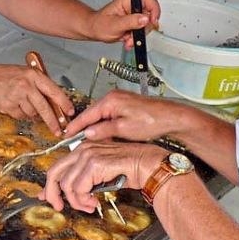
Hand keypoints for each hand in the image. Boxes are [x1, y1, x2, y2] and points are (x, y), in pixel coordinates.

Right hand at [0, 63, 72, 130]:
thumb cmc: (8, 75)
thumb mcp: (28, 74)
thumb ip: (42, 86)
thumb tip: (57, 103)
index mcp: (34, 75)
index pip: (54, 91)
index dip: (64, 103)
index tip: (70, 112)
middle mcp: (26, 85)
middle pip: (44, 107)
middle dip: (53, 121)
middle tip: (59, 130)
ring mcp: (16, 96)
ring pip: (33, 113)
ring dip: (33, 114)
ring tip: (26, 104)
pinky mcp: (8, 106)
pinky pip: (21, 116)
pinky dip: (22, 114)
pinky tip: (16, 105)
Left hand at [41, 140, 167, 212]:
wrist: (148, 165)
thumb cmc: (129, 169)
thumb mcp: (100, 175)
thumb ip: (83, 181)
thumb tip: (67, 195)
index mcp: (83, 149)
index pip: (57, 166)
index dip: (50, 185)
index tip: (47, 197)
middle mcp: (82, 149)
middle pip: (54, 173)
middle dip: (53, 193)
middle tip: (59, 206)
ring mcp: (87, 155)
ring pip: (67, 185)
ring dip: (76, 201)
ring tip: (89, 206)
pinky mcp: (94, 164)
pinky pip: (79, 189)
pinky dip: (84, 200)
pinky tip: (94, 202)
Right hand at [64, 89, 180, 142]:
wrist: (172, 117)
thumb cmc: (152, 121)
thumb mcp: (124, 129)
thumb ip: (104, 130)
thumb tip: (88, 133)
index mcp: (110, 101)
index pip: (86, 114)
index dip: (75, 126)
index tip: (66, 136)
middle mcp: (113, 97)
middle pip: (92, 114)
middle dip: (83, 127)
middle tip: (74, 141)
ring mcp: (120, 101)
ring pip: (100, 116)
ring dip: (94, 127)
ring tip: (86, 140)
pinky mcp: (126, 106)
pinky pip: (109, 115)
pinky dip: (104, 124)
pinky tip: (102, 134)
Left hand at [85, 0, 160, 47]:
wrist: (95, 30)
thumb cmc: (99, 24)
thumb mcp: (115, 24)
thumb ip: (131, 21)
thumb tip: (145, 19)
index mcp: (128, 0)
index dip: (154, 10)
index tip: (152, 21)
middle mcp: (132, 5)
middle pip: (150, 14)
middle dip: (143, 28)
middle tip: (135, 35)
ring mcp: (134, 14)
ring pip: (147, 25)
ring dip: (139, 35)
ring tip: (128, 39)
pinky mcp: (134, 22)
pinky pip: (142, 30)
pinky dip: (136, 38)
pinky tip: (128, 39)